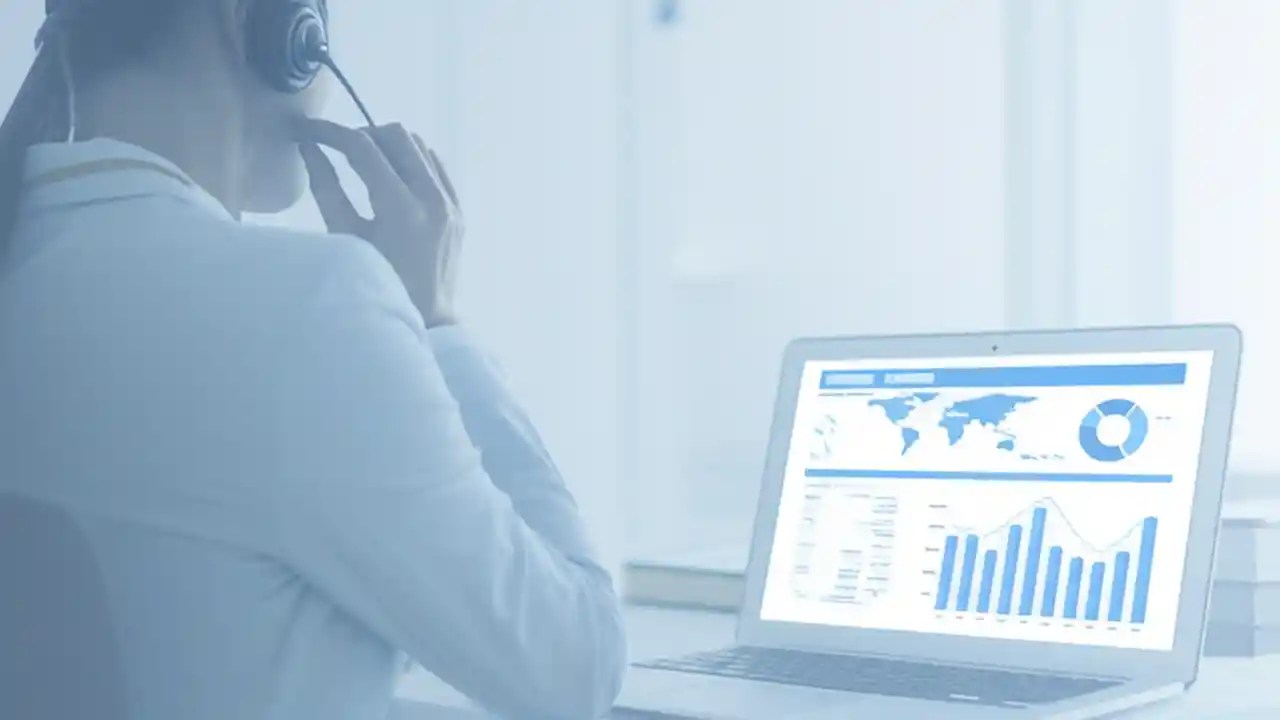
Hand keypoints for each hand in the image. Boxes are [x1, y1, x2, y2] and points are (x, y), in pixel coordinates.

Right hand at [296, 119, 462, 327]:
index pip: (362, 148)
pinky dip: (413, 159)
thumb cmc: (378, 284)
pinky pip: (437, 165)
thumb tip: (309, 148)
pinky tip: (393, 172)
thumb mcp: (346, 238)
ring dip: (388, 144)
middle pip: (395, 136)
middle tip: (336, 147)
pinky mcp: (460, 209)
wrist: (425, 321)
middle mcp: (432, 199)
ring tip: (362, 160)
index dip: (331, 132)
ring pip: (419, 145)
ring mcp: (451, 203)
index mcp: (401, 208)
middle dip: (361, 133)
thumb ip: (327, 189)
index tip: (309, 130)